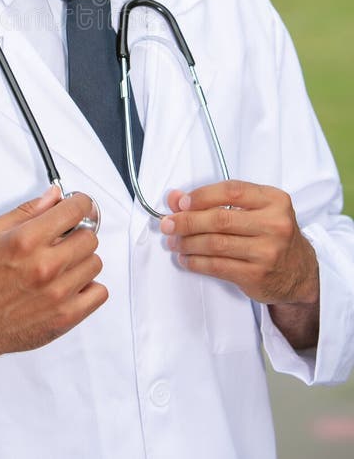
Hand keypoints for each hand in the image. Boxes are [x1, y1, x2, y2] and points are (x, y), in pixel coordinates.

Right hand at [0, 186, 107, 367]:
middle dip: (78, 234)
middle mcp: (46, 265)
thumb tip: (54, 195)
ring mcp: (59, 292)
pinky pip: (100, 292)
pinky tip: (70, 285)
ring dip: (82, 261)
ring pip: (95, 263)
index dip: (80, 204)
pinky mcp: (67, 316)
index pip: (75, 210)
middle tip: (64, 241)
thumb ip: (28, 210)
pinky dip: (88, 287)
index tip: (79, 207)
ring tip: (63, 266)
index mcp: (28, 239)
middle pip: (90, 237)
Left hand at [160, 180, 318, 306]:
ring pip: (215, 244)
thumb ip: (216, 200)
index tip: (181, 203)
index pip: (231, 191)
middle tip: (167, 224)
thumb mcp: (253, 210)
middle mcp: (274, 224)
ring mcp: (267, 252)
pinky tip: (186, 259)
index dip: (201, 195)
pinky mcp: (257, 275)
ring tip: (174, 242)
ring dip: (188, 243)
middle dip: (186, 221)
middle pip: (219, 219)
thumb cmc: (271, 234)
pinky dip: (196, 262)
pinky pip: (217, 266)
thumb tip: (174, 198)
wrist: (300, 273)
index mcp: (274, 200)